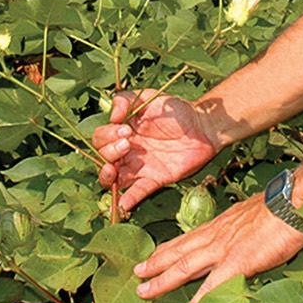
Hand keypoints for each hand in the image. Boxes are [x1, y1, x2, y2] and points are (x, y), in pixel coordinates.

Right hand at [92, 90, 220, 211]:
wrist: (202, 127)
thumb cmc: (175, 111)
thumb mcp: (148, 97)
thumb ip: (126, 100)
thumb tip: (113, 116)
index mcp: (123, 132)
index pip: (101, 138)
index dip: (107, 135)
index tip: (125, 129)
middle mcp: (127, 151)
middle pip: (103, 157)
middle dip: (109, 151)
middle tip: (128, 143)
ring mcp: (139, 167)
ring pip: (114, 178)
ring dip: (108, 176)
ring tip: (113, 170)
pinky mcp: (154, 179)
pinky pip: (137, 192)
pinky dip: (129, 199)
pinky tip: (122, 205)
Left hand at [133, 193, 302, 302]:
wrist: (292, 202)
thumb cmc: (280, 207)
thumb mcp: (251, 214)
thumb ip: (240, 228)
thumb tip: (242, 236)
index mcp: (220, 224)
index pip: (188, 237)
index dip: (168, 247)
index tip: (153, 254)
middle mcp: (215, 236)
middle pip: (178, 252)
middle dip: (155, 263)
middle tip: (136, 272)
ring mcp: (222, 250)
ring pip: (184, 269)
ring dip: (162, 282)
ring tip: (144, 293)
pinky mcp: (236, 264)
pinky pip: (210, 290)